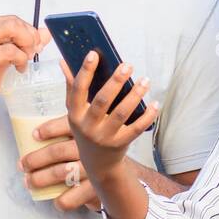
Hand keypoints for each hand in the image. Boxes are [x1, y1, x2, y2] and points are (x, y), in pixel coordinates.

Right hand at [0, 16, 50, 124]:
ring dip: (26, 45)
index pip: (10, 19)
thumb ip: (20, 44)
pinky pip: (11, 50)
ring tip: (24, 60)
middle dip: (29, 36)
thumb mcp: (1, 58)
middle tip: (31, 52)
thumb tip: (45, 34)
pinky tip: (18, 69)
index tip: (34, 45)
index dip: (27, 31)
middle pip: (13, 21)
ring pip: (12, 28)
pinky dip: (21, 59)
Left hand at [18, 114, 102, 212]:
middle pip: (57, 151)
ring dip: (41, 179)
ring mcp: (93, 169)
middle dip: (35, 159)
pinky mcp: (96, 188)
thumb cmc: (98, 153)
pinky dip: (62, 201)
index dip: (48, 130)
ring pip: (61, 173)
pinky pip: (74, 197)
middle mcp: (90, 149)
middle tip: (23, 165)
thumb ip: (70, 133)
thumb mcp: (89, 137)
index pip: (66, 126)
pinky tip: (55, 201)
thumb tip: (35, 135)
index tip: (34, 135)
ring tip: (29, 182)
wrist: (127, 173)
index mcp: (87, 132)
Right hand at [60, 51, 157, 185]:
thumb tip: (64, 62)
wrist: (97, 164)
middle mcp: (88, 127)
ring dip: (135, 95)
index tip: (94, 54)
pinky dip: (147, 116)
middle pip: (102, 101)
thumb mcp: (75, 112)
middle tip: (127, 65)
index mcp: (75, 115)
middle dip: (115, 81)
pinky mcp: (120, 144)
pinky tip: (154, 104)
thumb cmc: (86, 130)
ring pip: (121, 113)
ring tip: (145, 81)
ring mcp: (104, 137)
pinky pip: (136, 129)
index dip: (85, 71)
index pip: (78, 90)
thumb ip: (71, 87)